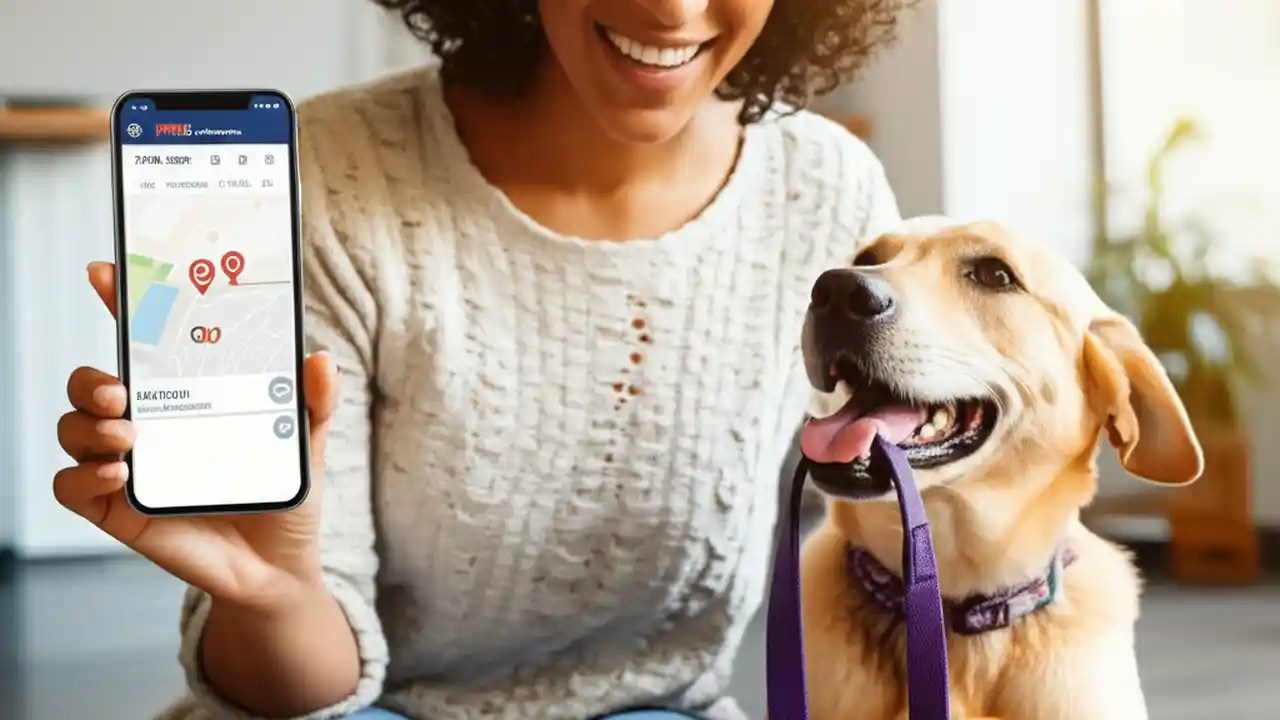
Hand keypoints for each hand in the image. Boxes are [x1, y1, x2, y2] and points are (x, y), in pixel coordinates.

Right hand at [54, 261, 334, 609]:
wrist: (278, 565)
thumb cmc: (283, 495)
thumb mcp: (307, 442)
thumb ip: (314, 400)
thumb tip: (320, 358)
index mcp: (185, 395)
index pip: (142, 341)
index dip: (119, 303)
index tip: (106, 272)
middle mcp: (147, 424)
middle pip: (89, 383)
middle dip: (91, 379)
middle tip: (122, 391)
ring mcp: (127, 465)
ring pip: (72, 429)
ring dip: (87, 426)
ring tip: (128, 437)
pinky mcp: (117, 510)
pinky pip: (70, 488)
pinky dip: (82, 476)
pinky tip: (117, 475)